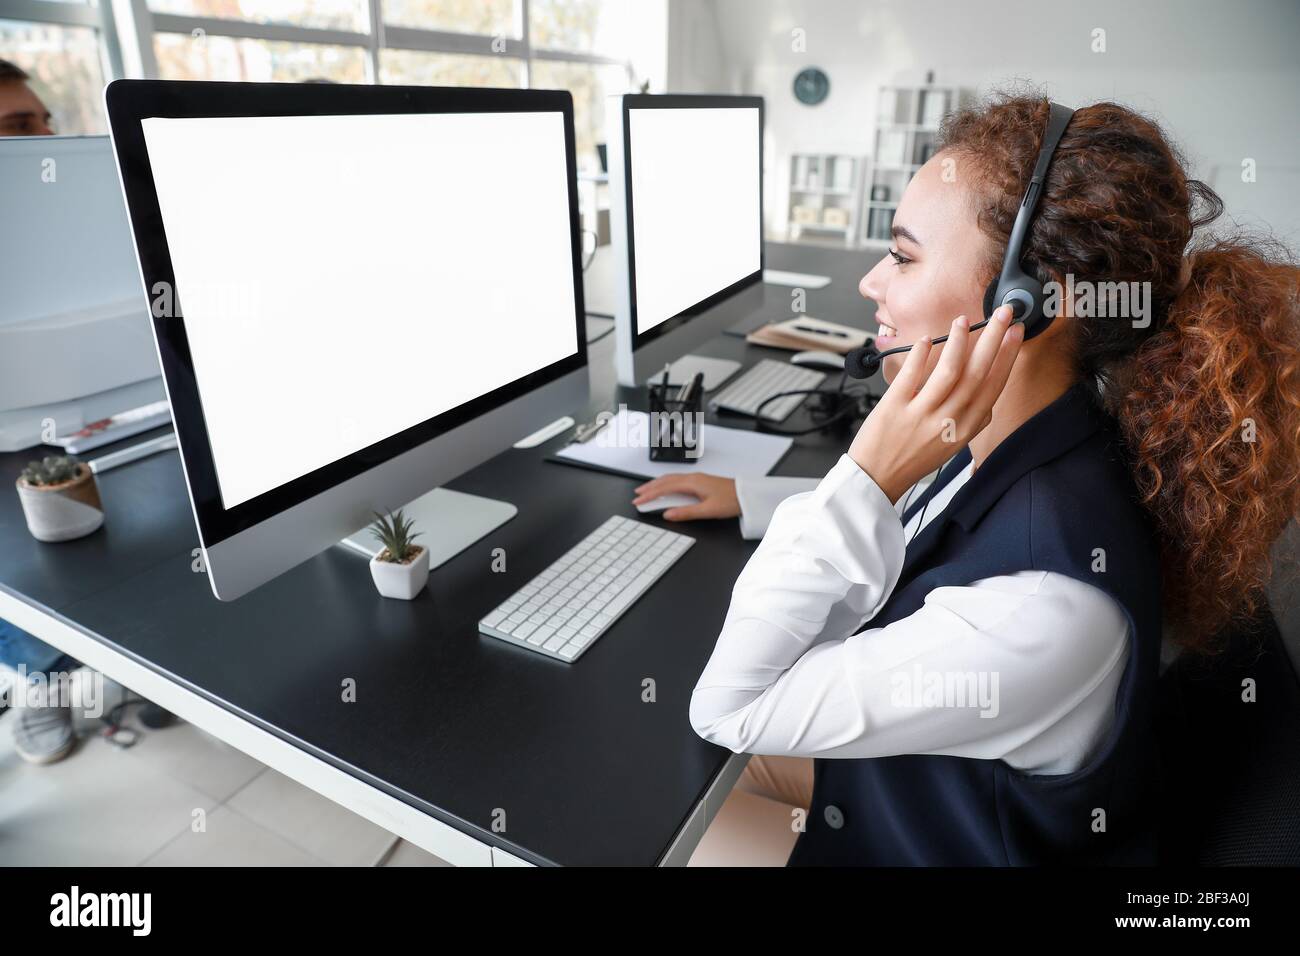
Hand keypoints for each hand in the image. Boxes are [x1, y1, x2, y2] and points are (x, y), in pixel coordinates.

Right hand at [632, 473, 739, 521]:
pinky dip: (666, 484)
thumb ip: (686, 512)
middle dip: (649, 488)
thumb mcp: (708, 511)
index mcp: (692, 483)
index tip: (639, 501)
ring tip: (646, 491)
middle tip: (637, 496)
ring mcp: (696, 478)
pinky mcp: (700, 481)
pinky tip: (665, 488)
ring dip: (656, 485)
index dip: (650, 495)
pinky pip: (677, 480)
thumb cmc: (731, 500)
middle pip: (664, 481)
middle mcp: (693, 478)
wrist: (747, 495)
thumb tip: (668, 515)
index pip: (664, 488)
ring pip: (670, 479)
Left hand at [848, 306, 1022, 502]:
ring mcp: (921, 414)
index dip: (1007, 357)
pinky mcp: (893, 408)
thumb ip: (972, 424)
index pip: (993, 386)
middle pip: (976, 373)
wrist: (877, 478)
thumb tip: (990, 403)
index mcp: (964, 429)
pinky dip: (920, 355)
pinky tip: (926, 340)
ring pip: (948, 372)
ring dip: (958, 342)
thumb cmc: (913, 460)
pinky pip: (911, 376)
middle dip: (993, 340)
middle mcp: (947, 421)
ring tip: (963, 320)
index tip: (1016, 333)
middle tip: (1002, 314)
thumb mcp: (952, 447)